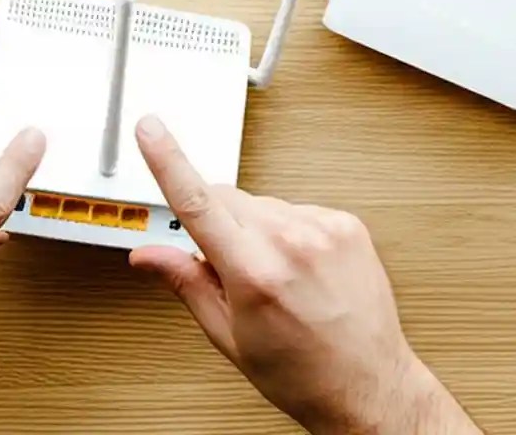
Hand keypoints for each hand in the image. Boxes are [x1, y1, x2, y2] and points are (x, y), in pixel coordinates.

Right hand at [130, 116, 477, 434]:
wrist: (367, 385)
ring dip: (254, 229)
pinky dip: (288, 232)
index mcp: (255, 274)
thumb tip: (148, 256)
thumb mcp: (228, 336)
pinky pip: (296, 210)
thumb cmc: (302, 373)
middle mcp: (292, 244)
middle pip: (226, 199)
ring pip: (261, 204)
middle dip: (215, 224)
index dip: (167, 161)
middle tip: (229, 271)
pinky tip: (300, 268)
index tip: (151, 130)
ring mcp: (325, 230)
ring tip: (275, 278)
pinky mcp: (346, 224)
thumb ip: (186, 283)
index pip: (197, 204)